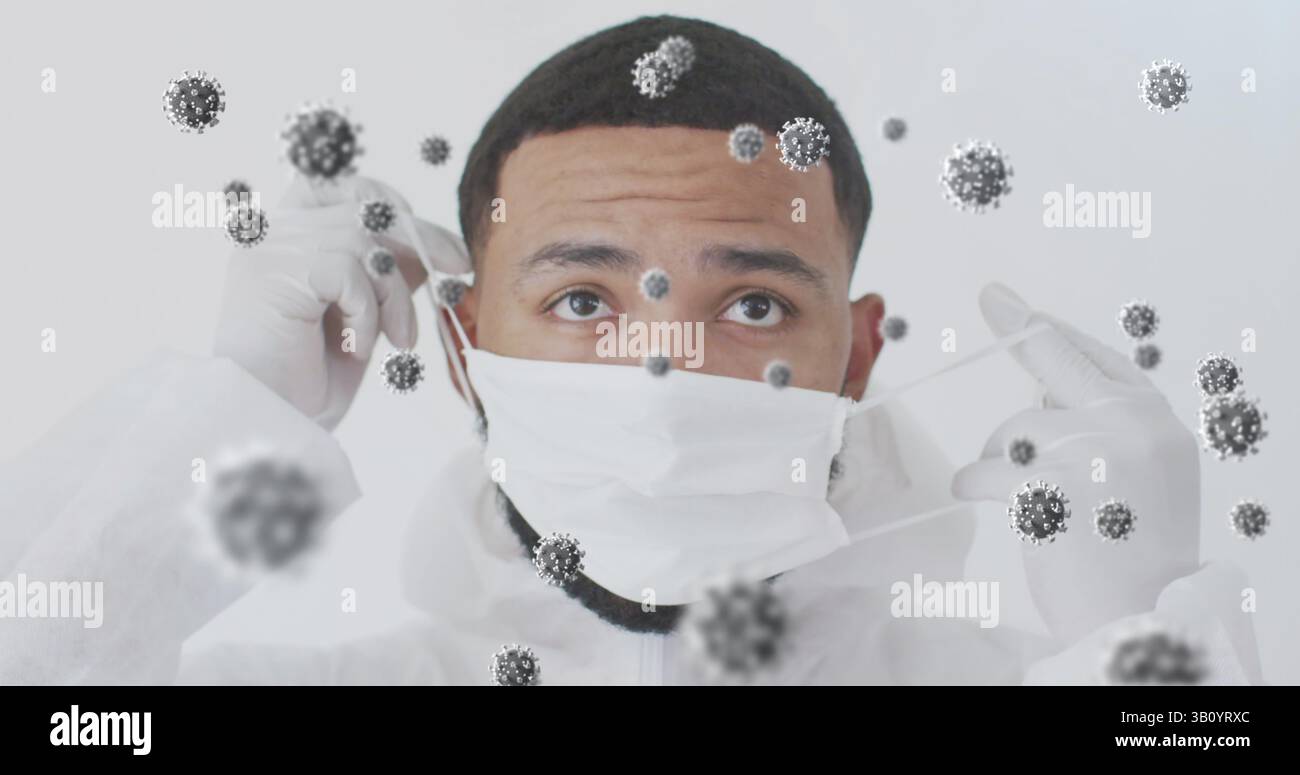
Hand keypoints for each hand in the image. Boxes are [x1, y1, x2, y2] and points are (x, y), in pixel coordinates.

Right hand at [213, 175, 469, 427]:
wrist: (269, 421)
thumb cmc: (308, 377)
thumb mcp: (361, 314)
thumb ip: (383, 273)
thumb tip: (431, 248)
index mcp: (287, 235)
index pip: (342, 186)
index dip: (390, 204)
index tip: (430, 243)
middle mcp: (274, 232)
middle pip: (363, 207)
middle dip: (420, 238)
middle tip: (458, 269)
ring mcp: (271, 247)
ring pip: (363, 242)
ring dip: (394, 297)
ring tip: (399, 340)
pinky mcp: (275, 270)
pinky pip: (348, 272)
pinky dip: (366, 313)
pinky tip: (357, 348)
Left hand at [952, 283, 1200, 644]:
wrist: (1137, 618)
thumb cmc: (1129, 552)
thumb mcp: (1138, 475)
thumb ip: (1103, 428)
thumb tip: (1043, 390)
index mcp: (1156, 422)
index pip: (1100, 360)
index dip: (1055, 331)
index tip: (1016, 303)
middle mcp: (1133, 426)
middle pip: (1058, 361)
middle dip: (1020, 326)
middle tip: (991, 294)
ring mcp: (1094, 452)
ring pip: (1013, 426)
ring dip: (997, 457)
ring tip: (1025, 501)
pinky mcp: (1051, 486)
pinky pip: (986, 468)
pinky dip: (973, 483)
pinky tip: (982, 501)